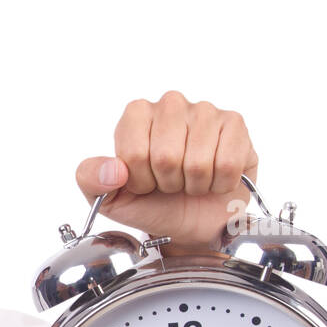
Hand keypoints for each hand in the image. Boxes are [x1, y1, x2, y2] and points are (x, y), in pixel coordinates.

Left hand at [75, 91, 258, 253]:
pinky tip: (214, 178)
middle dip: (167, 182)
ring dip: (194, 184)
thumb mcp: (108, 198)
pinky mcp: (235, 125)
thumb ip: (91, 179)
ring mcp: (205, 111)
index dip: (140, 180)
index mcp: (136, 115)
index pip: (134, 154)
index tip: (144, 182)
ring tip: (190, 180)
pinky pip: (227, 163)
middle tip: (170, 183)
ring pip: (197, 162)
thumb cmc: (151, 203)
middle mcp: (170, 104)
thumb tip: (113, 169)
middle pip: (166, 156)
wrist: (190, 221)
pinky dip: (219, 182)